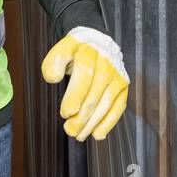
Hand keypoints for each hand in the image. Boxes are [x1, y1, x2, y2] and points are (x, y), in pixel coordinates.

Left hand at [41, 26, 128, 140]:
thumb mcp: (61, 51)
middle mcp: (106, 61)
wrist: (96, 43)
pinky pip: (118, 106)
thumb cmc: (75, 52)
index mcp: (88, 51)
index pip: (84, 74)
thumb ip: (53, 62)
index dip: (75, 96)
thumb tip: (53, 78)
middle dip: (82, 116)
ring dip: (93, 123)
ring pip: (106, 103)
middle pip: (95, 93)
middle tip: (69, 130)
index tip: (65, 113)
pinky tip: (97, 133)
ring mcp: (117, 74)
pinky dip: (108, 122)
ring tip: (79, 134)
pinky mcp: (123, 85)